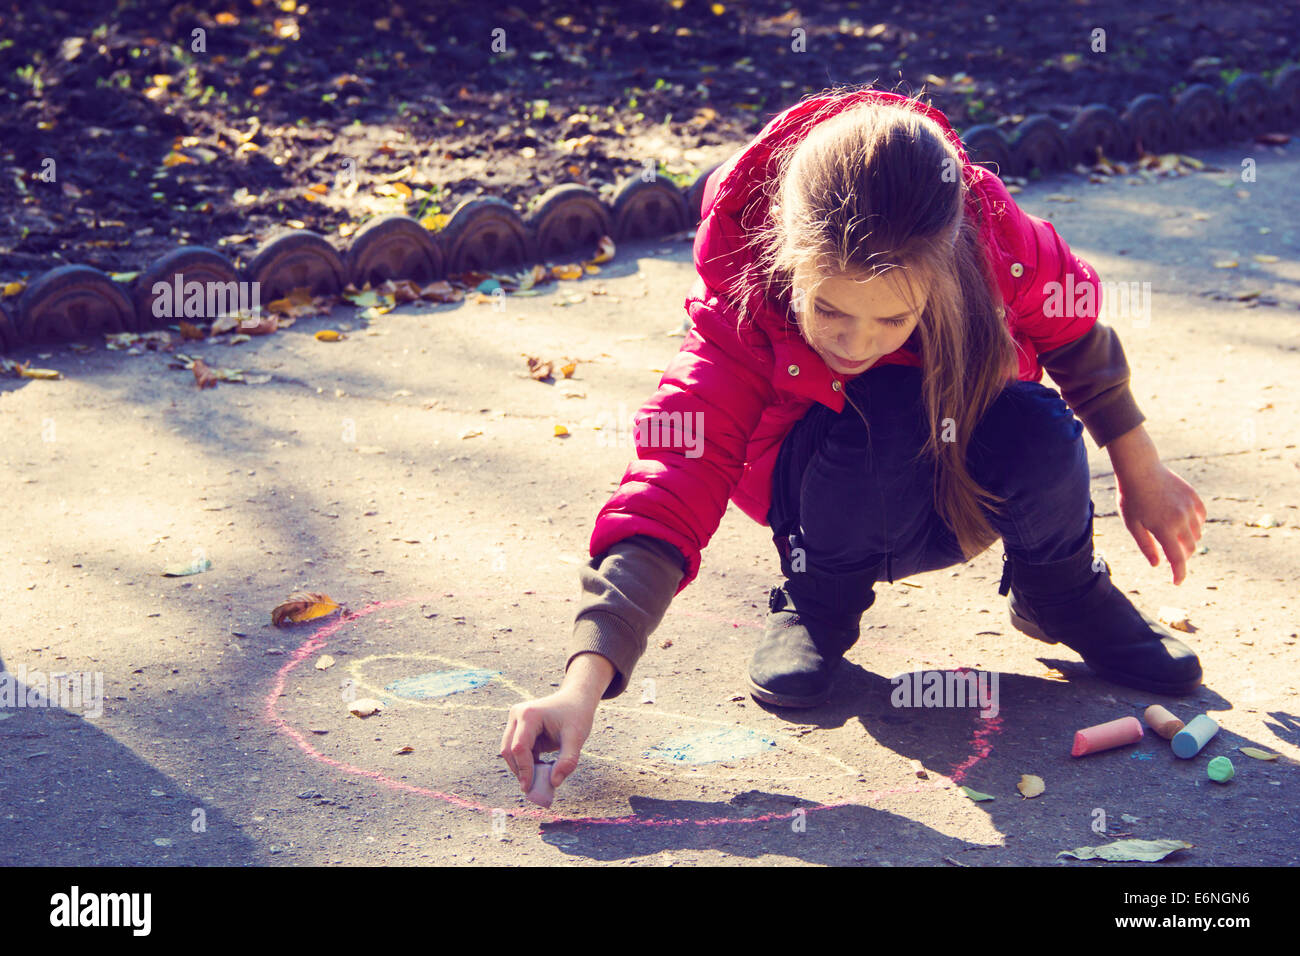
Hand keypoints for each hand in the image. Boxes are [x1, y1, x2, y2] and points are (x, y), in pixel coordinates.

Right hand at [499, 687, 597, 798]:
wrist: (575, 700)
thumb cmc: (577, 716)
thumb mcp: (577, 738)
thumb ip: (567, 761)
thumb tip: (554, 783)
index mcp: (529, 715)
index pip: (519, 748)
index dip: (524, 769)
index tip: (530, 788)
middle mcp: (517, 715)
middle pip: (509, 750)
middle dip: (520, 770)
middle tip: (534, 788)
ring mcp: (515, 720)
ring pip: (509, 752)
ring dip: (522, 767)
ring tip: (541, 777)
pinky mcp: (517, 728)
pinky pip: (516, 751)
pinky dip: (526, 762)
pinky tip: (541, 768)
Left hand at [1115, 463, 1205, 584]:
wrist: (1140, 469)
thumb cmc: (1131, 498)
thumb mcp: (1132, 524)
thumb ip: (1146, 546)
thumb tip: (1158, 564)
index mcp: (1164, 529)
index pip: (1177, 559)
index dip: (1179, 574)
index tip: (1177, 582)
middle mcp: (1181, 520)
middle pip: (1189, 548)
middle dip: (1181, 556)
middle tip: (1170, 556)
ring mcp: (1189, 508)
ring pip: (1197, 533)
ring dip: (1188, 540)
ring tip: (1174, 537)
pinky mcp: (1194, 497)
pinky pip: (1201, 517)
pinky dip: (1195, 524)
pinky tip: (1184, 523)